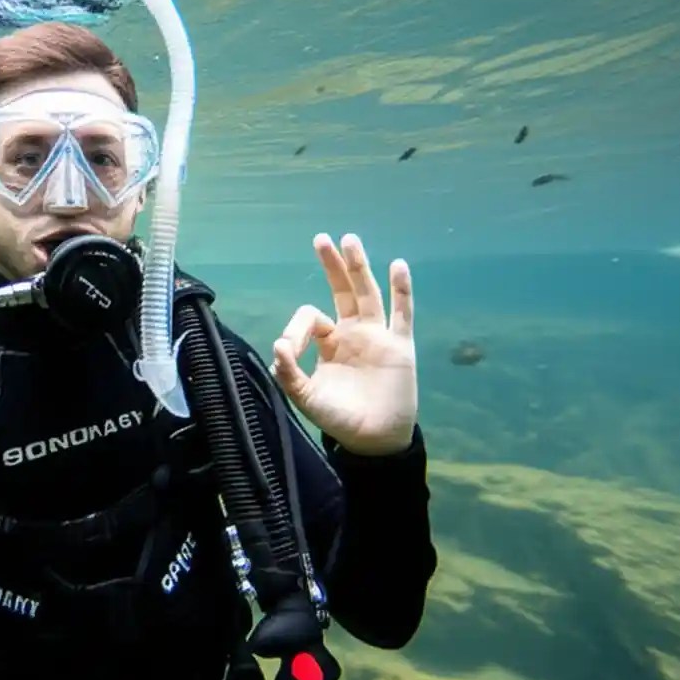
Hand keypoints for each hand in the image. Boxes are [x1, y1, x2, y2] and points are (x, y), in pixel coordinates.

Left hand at [271, 233, 417, 454]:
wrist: (373, 440)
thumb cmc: (339, 419)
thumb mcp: (306, 398)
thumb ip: (289, 373)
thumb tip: (277, 344)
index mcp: (329, 343)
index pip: (312, 317)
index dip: (297, 327)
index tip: (288, 348)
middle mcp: (353, 333)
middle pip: (343, 290)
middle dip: (332, 265)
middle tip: (321, 239)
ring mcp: (378, 336)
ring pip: (369, 294)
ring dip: (359, 267)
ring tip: (350, 240)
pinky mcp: (400, 346)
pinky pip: (402, 313)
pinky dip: (402, 289)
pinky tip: (398, 265)